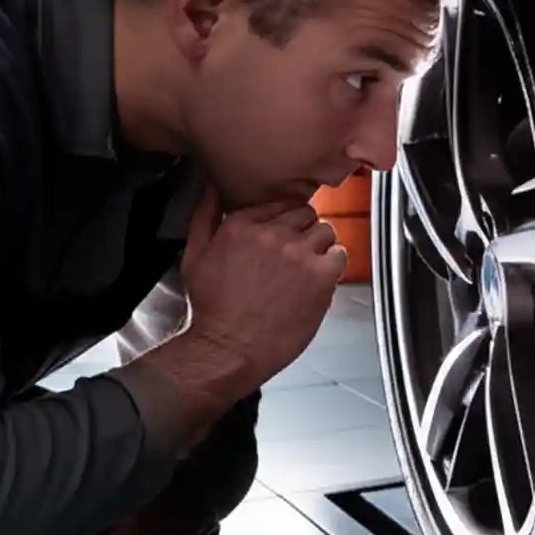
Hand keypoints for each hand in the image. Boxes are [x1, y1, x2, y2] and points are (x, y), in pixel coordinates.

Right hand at [180, 186, 347, 389]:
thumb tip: (214, 186)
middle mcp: (273, 233)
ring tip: (309, 266)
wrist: (230, 348)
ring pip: (325, 230)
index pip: (280, 202)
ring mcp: (299, 253)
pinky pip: (339, 254)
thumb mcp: (195, 254)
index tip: (284, 233)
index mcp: (242, 224)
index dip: (285, 218)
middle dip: (303, 229)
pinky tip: (320, 278)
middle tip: (297, 252)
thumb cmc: (212, 309)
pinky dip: (334, 263)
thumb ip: (206, 215)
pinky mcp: (320, 276)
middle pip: (305, 213)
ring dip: (320, 245)